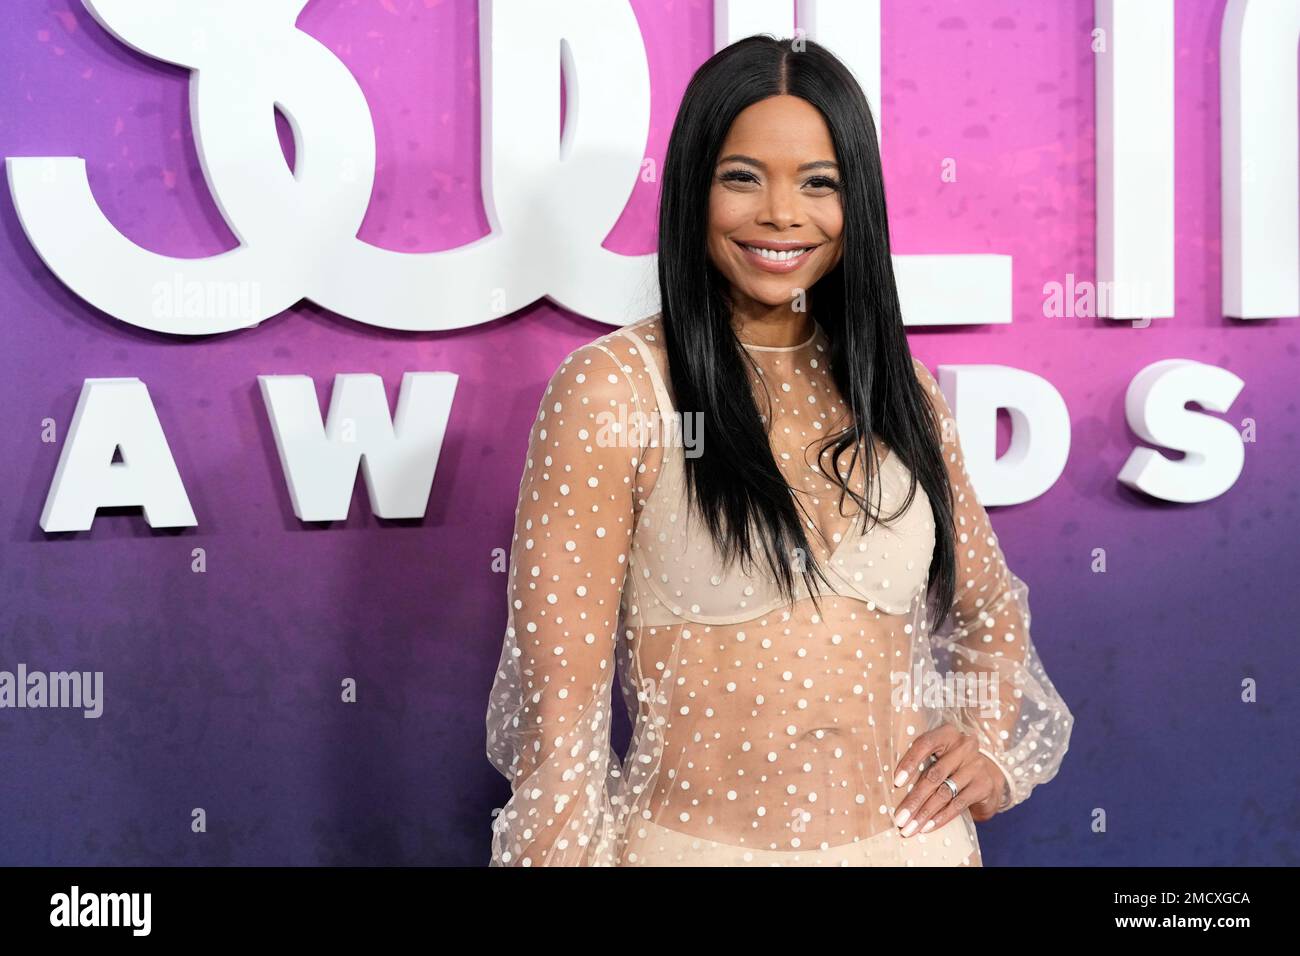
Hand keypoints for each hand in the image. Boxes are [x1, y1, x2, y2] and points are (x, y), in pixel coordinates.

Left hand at [892, 723, 1006, 836]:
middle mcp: (964, 746)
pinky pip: (958, 804)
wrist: (986, 777)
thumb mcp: (938, 757)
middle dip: (914, 799)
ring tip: (910, 827)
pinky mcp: (984, 785)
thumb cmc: (951, 766)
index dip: (909, 762)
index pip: (924, 744)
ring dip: (924, 813)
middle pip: (933, 775)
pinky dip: (941, 817)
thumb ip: (921, 764)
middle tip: (899, 817)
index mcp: (947, 733)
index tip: (896, 783)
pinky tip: (928, 827)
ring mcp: (976, 765)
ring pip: (944, 793)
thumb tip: (894, 788)